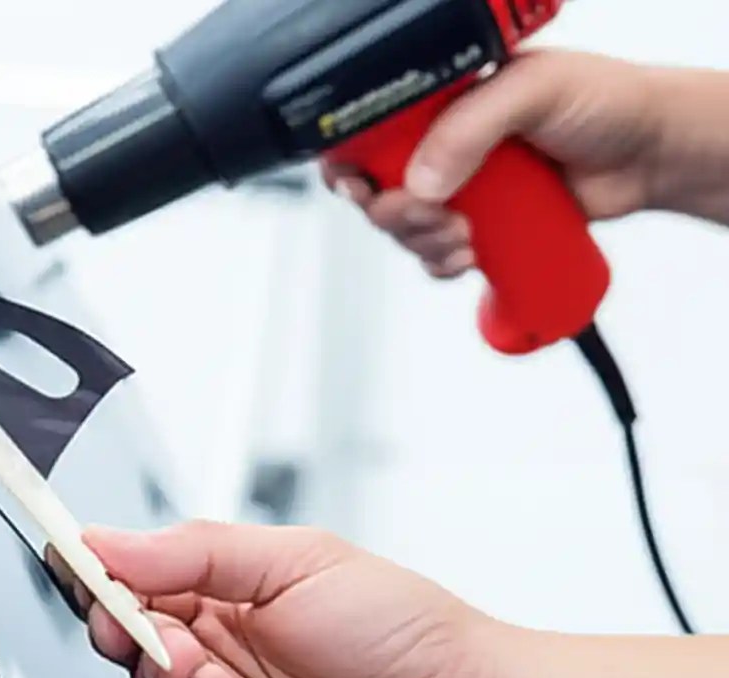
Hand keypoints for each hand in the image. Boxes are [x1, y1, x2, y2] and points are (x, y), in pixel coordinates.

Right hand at [78, 521, 505, 677]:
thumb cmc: (404, 627)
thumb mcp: (297, 558)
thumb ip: (198, 548)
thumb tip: (111, 540)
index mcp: (224, 592)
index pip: (137, 582)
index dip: (100, 574)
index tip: (77, 563)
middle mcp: (219, 650)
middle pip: (131, 642)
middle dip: (120, 629)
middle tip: (127, 619)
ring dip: (162, 675)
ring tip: (195, 661)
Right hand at [322, 50, 663, 278]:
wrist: (651, 155)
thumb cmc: (603, 101)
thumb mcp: (531, 91)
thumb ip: (469, 127)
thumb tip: (421, 178)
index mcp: (440, 98)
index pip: (370, 128)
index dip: (350, 159)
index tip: (357, 184)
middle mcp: (441, 142)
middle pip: (376, 186)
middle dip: (391, 210)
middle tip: (425, 213)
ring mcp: (459, 186)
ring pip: (404, 227)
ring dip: (421, 240)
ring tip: (462, 234)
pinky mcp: (480, 225)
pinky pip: (436, 254)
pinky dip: (441, 262)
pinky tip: (467, 254)